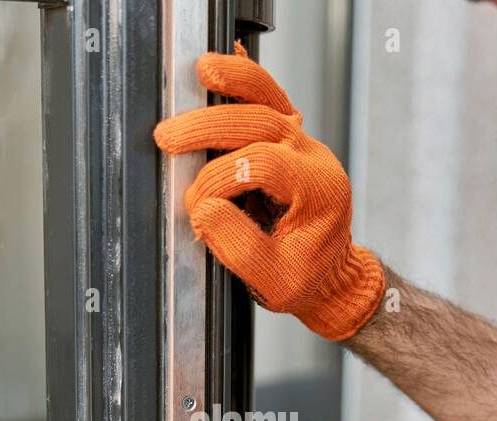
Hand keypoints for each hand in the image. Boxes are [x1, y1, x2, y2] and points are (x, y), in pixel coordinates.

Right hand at [154, 42, 384, 340]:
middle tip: (168, 137)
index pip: (263, 165)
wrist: (328, 273)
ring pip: (271, 98)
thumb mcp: (274, 280)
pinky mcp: (288, 139)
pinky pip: (270, 99)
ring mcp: (303, 144)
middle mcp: (314, 159)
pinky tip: (224, 64)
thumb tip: (205, 209)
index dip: (221, 179)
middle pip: (263, 122)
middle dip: (211, 126)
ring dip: (235, 82)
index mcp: (318, 192)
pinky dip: (246, 81)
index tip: (196, 205)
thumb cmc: (304, 277)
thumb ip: (238, 247)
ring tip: (202, 71)